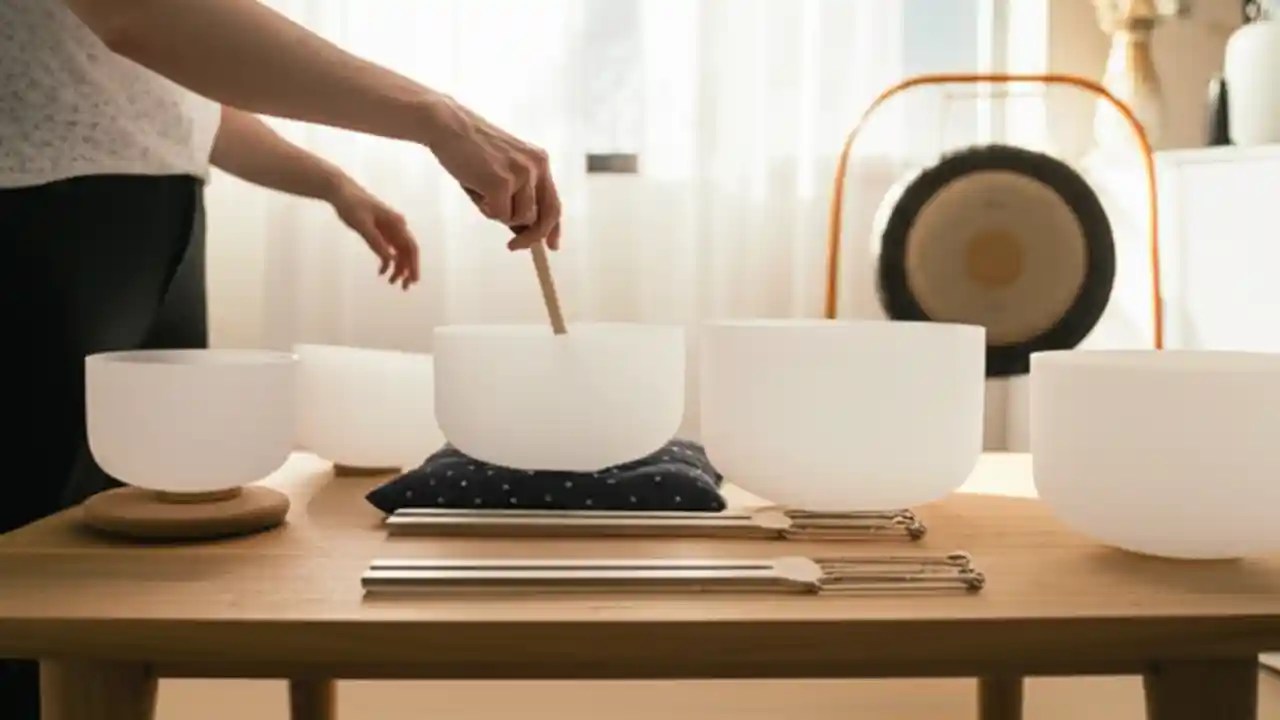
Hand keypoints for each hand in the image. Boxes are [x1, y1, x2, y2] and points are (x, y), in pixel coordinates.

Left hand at [328, 178, 419, 289]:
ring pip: (398, 252)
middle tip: (404, 288)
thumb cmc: (352, 205)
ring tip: (392, 282)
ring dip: (397, 268)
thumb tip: (391, 259)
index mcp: (396, 223)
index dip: (414, 265)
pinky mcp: (380, 231)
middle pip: (406, 252)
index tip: (413, 280)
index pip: (410, 247)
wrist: (340, 191)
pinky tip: (381, 272)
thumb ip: (376, 242)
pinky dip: (386, 261)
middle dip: (407, 270)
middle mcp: (396, 226)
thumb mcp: (363, 225)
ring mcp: (388, 229)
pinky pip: (388, 249)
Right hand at [423, 96, 561, 251]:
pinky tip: (475, 188)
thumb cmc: (470, 152)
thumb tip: (525, 232)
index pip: (554, 202)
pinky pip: (498, 215)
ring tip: (481, 192)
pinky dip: (485, 209)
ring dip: (499, 215)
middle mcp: (536, 166)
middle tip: (513, 246)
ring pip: (519, 218)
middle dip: (531, 237)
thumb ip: (516, 198)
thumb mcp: (501, 173)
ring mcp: (521, 174)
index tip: (552, 246)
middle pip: (546, 216)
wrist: (448, 126)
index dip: (554, 227)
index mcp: (539, 162)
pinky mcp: (502, 182)